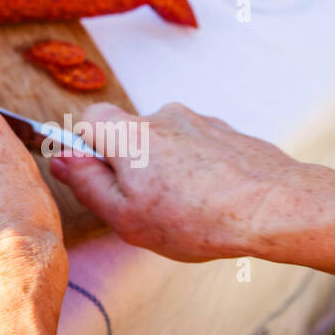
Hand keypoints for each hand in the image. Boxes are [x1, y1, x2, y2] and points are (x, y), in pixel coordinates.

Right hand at [49, 101, 315, 262]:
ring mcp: (199, 121)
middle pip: (129, 135)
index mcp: (130, 133)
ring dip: (166, 171)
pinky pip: (197, 149)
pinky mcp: (227, 133)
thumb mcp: (125, 216)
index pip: (88, 121)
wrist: (274, 206)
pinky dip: (196, 171)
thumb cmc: (197, 218)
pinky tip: (210, 201)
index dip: (85, 151)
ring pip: (165, 144)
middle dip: (129, 168)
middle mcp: (163, 116)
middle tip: (145, 207)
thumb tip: (60, 158)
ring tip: (186, 210)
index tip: (95, 180)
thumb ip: (86, 183)